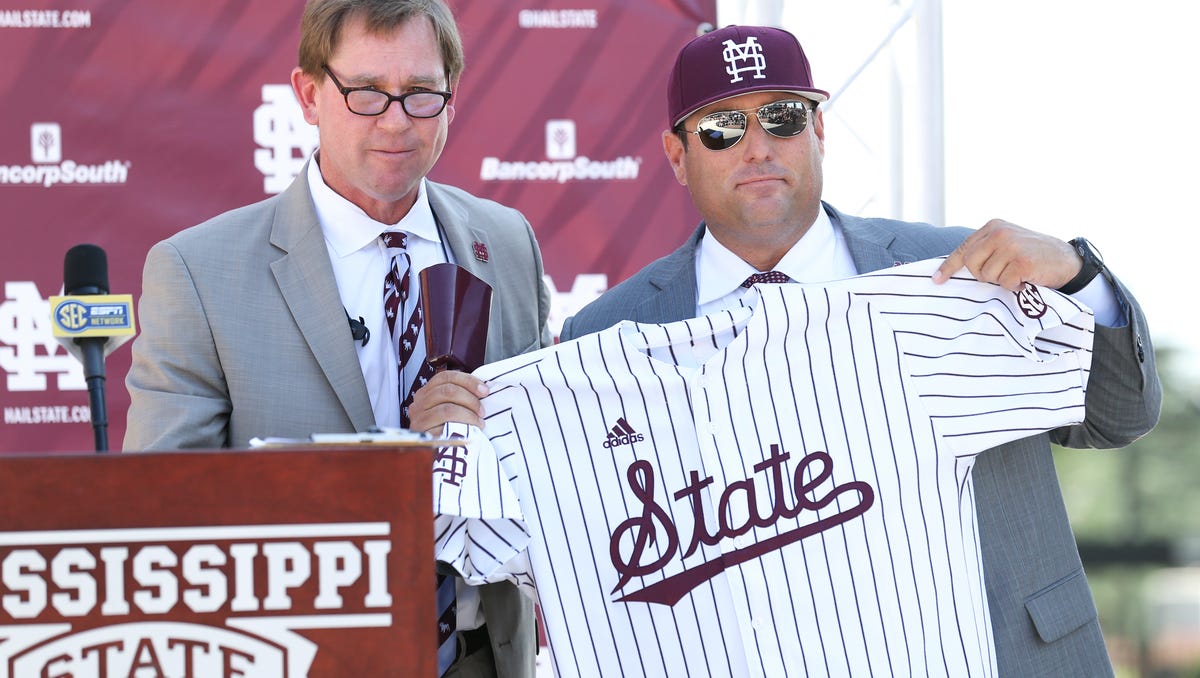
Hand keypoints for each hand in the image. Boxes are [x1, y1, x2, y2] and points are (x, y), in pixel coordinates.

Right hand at [407, 369, 488, 433]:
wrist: (440, 460)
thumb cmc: (450, 431)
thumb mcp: (452, 409)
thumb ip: (460, 396)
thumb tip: (483, 388)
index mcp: (426, 393)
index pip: (445, 377)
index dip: (467, 380)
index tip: (484, 390)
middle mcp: (419, 403)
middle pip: (447, 390)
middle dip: (470, 399)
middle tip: (483, 410)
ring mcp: (419, 419)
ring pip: (447, 408)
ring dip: (469, 413)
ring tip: (479, 421)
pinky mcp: (423, 434)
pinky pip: (446, 425)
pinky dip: (464, 424)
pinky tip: (473, 429)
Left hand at [932, 219, 1081, 291]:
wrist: (1067, 260)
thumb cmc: (1033, 255)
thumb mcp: (1007, 244)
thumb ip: (986, 250)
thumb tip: (956, 268)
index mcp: (993, 227)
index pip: (964, 249)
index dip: (949, 266)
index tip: (937, 280)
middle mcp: (1000, 233)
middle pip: (971, 264)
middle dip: (983, 275)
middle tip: (1002, 275)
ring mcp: (1011, 246)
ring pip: (987, 276)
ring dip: (1001, 281)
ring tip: (1017, 274)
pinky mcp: (1022, 261)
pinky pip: (1004, 283)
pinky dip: (1014, 287)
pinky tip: (1026, 279)